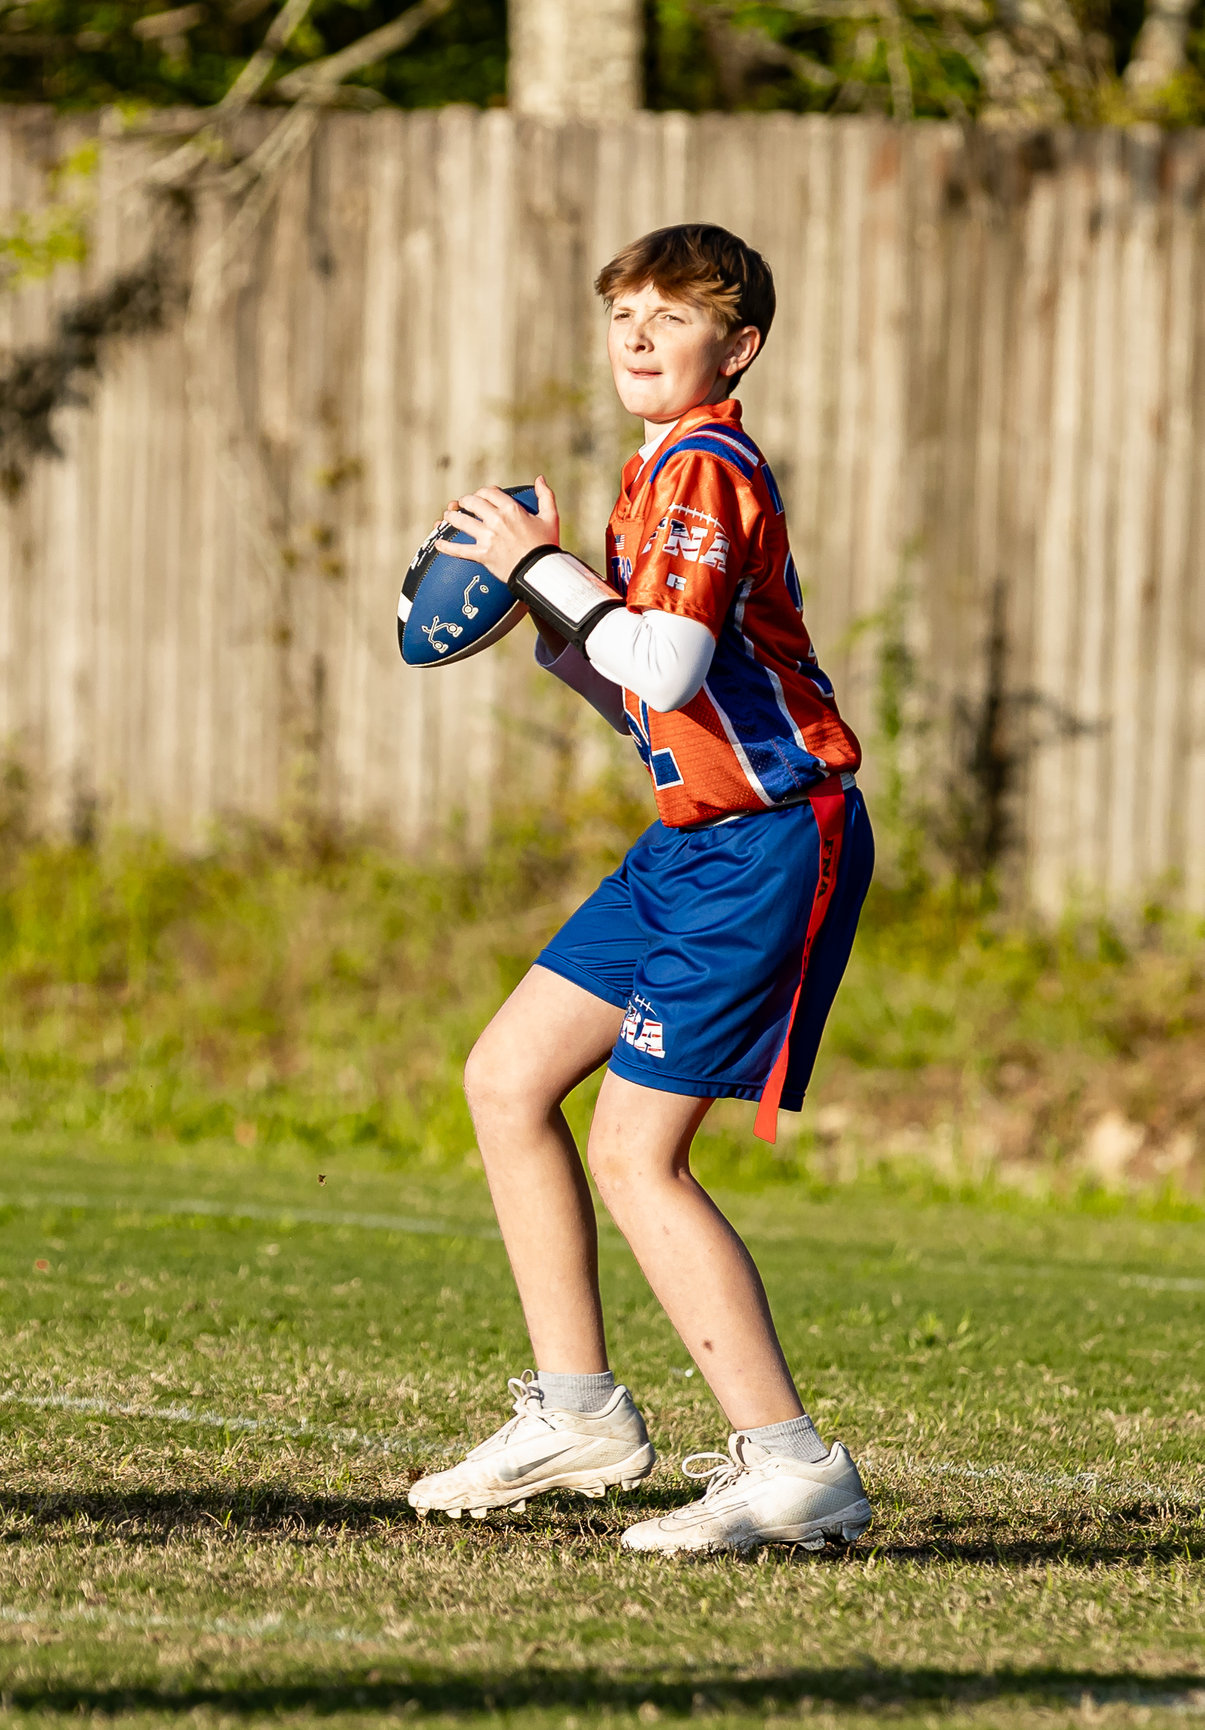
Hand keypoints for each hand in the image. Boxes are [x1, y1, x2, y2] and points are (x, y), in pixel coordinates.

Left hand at [434, 476, 558, 581]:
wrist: (540, 571)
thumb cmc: (546, 545)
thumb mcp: (551, 517)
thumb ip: (545, 496)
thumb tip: (540, 478)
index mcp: (511, 509)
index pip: (489, 492)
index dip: (482, 492)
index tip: (480, 496)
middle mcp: (497, 520)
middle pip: (472, 502)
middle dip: (465, 501)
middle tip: (461, 504)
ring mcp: (488, 537)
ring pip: (462, 521)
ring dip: (452, 517)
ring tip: (447, 516)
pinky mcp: (483, 555)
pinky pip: (460, 550)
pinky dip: (447, 547)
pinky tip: (438, 543)